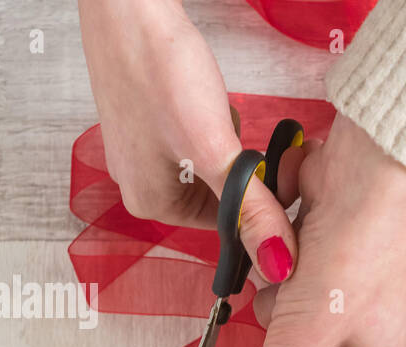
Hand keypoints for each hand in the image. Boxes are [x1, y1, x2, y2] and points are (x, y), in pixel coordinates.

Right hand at [77, 0, 299, 282]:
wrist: (128, 4)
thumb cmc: (158, 69)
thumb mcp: (213, 149)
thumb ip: (248, 208)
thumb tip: (277, 261)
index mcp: (152, 205)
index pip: (226, 227)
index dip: (257, 202)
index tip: (275, 175)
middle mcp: (143, 185)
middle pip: (220, 197)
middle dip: (241, 169)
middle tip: (238, 132)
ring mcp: (144, 152)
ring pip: (214, 166)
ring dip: (231, 143)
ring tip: (218, 111)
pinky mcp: (152, 122)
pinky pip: (200, 138)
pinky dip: (215, 122)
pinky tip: (207, 98)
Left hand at [203, 114, 405, 346]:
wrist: (363, 179)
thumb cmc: (353, 258)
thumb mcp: (300, 338)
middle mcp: (357, 335)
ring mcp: (334, 297)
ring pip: (278, 324)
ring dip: (271, 305)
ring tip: (286, 280)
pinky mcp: (313, 264)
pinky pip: (276, 286)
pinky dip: (271, 273)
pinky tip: (283, 254)